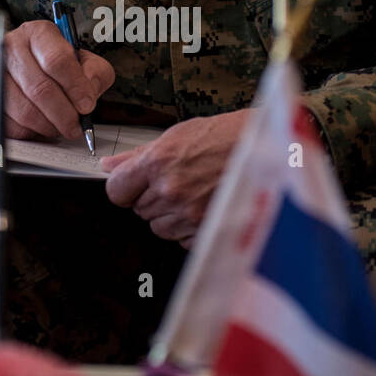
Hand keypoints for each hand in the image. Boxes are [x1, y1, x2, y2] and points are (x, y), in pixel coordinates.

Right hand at [0, 19, 114, 138]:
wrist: (14, 73)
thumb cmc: (54, 68)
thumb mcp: (82, 62)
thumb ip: (95, 73)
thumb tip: (87, 94)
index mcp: (38, 33)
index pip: (58, 60)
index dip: (76, 88)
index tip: (87, 105)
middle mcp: (10, 48)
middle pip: (40, 89)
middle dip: (64, 114)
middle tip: (76, 127)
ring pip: (25, 112)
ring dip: (48, 127)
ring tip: (59, 127)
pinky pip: (9, 127)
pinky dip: (29, 134)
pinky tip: (38, 127)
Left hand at [103, 110, 249, 246]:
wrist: (265, 149)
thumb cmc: (224, 137)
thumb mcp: (177, 136)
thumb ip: (138, 155)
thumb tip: (110, 165)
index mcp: (158, 163)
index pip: (116, 191)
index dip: (124, 189)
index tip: (132, 187)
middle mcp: (170, 190)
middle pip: (139, 210)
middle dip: (153, 199)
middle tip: (177, 182)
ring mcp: (189, 213)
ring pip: (159, 227)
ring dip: (171, 215)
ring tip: (193, 194)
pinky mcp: (207, 230)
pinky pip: (182, 239)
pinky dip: (190, 228)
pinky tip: (204, 207)